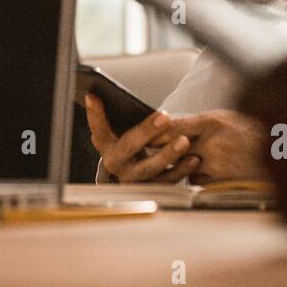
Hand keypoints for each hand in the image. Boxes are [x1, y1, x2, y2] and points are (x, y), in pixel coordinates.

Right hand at [84, 96, 199, 182]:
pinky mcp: (149, 190)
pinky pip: (166, 182)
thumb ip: (114, 118)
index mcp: (105, 145)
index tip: (93, 96)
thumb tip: (98, 95)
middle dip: (147, 131)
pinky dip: (181, 170)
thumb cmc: (131, 143)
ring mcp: (132, 179)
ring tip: (184, 141)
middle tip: (164, 118)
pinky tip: (193, 159)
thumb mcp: (120, 131)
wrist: (137, 172)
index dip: (95, 114)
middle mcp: (115, 163)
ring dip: (168, 155)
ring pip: (150, 168)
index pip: (97, 128)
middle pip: (129, 146)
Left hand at [156, 110, 265, 183]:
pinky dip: (199, 177)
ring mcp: (217, 165)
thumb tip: (170, 125)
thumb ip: (199, 123)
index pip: (173, 127)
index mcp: (212, 122)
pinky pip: (198, 181)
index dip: (156, 133)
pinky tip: (210, 171)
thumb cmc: (252, 132)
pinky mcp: (222, 182)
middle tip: (153, 151)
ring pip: (184, 167)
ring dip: (184, 165)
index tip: (147, 135)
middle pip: (174, 148)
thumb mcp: (226, 118)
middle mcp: (212, 143)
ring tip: (196, 159)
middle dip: (164, 150)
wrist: (281, 152)